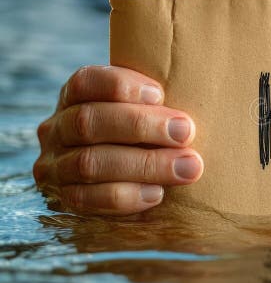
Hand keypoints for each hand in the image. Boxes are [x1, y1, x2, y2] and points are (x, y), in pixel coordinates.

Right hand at [34, 66, 203, 214]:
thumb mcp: (142, 110)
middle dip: (141, 126)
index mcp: (74, 97)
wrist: (118, 182)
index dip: (119, 85)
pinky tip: (158, 193)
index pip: (85, 82)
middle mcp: (57, 129)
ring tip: (187, 167)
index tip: (159, 94)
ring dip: (144, 165)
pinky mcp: (64, 199)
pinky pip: (88, 200)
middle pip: (89, 122)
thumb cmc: (142, 134)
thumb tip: (203, 85)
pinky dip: (126, 196)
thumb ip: (158, 101)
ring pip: (91, 163)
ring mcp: (55, 166)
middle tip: (186, 133)